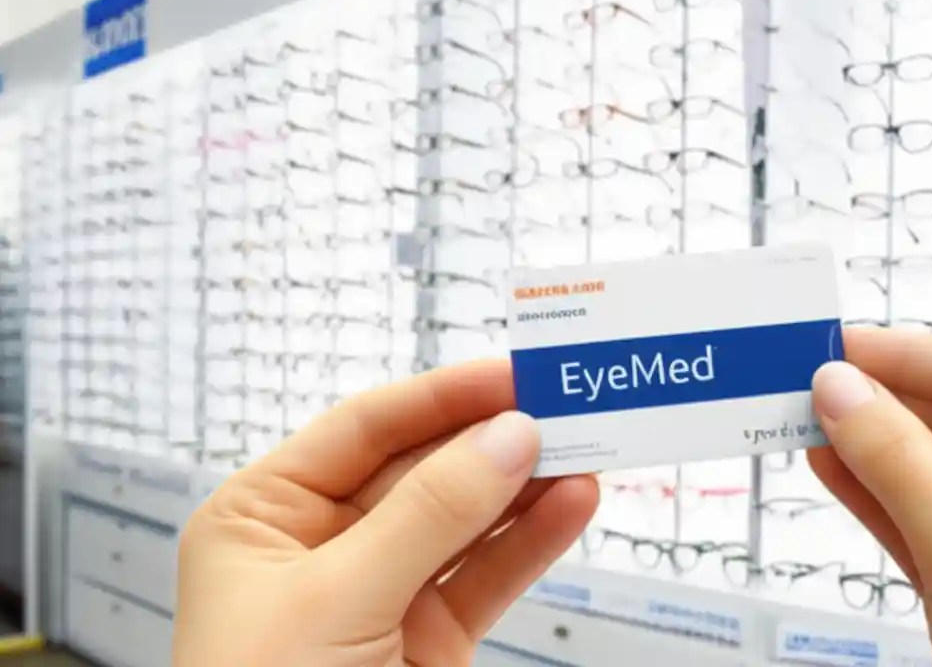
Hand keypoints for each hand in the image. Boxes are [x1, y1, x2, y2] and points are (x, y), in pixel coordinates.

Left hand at [174, 360, 598, 666]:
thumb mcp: (337, 598)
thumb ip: (429, 514)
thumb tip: (505, 438)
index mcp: (263, 517)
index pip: (364, 429)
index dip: (441, 396)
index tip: (510, 374)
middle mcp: (321, 546)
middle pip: (423, 469)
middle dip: (493, 440)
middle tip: (563, 406)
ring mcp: (381, 593)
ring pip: (466, 521)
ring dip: (525, 486)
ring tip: (585, 447)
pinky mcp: (430, 640)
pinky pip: (487, 575)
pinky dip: (532, 541)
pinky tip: (572, 505)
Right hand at [808, 329, 931, 666]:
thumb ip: (896, 461)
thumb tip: (836, 387)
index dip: (905, 355)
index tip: (832, 346)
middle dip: (879, 404)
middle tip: (800, 384)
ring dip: (869, 450)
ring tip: (798, 420)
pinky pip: (928, 524)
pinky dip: (878, 499)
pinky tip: (826, 470)